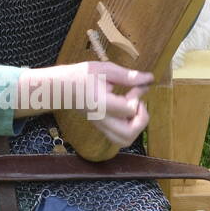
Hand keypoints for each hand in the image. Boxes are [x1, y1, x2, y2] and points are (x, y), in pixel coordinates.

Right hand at [17, 61, 153, 147]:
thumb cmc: (80, 76)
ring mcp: (101, 126)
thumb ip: (127, 76)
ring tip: (133, 110)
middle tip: (138, 104)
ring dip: (136, 126)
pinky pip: (119, 137)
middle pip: (128, 134)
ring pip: (124, 140)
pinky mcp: (101, 127)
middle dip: (141, 119)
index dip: (138, 96)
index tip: (136, 86)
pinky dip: (128, 128)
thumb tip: (149, 78)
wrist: (60, 88)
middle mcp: (101, 120)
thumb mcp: (104, 70)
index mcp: (101, 104)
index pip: (130, 109)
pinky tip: (125, 112)